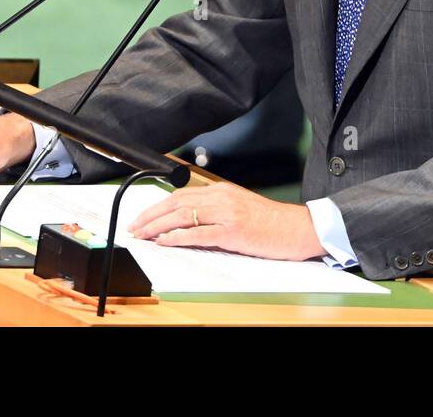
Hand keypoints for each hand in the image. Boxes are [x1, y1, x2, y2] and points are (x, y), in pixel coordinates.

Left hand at [127, 181, 325, 260]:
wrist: (298, 228)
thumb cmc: (271, 223)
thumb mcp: (240, 208)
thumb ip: (216, 210)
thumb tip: (187, 222)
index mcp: (222, 191)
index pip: (181, 195)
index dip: (157, 206)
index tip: (142, 217)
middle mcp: (222, 198)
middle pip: (176, 203)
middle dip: (150, 216)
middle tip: (134, 227)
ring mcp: (227, 214)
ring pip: (183, 215)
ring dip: (157, 226)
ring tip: (142, 235)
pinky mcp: (233, 232)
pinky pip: (199, 233)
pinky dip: (178, 237)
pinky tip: (165, 241)